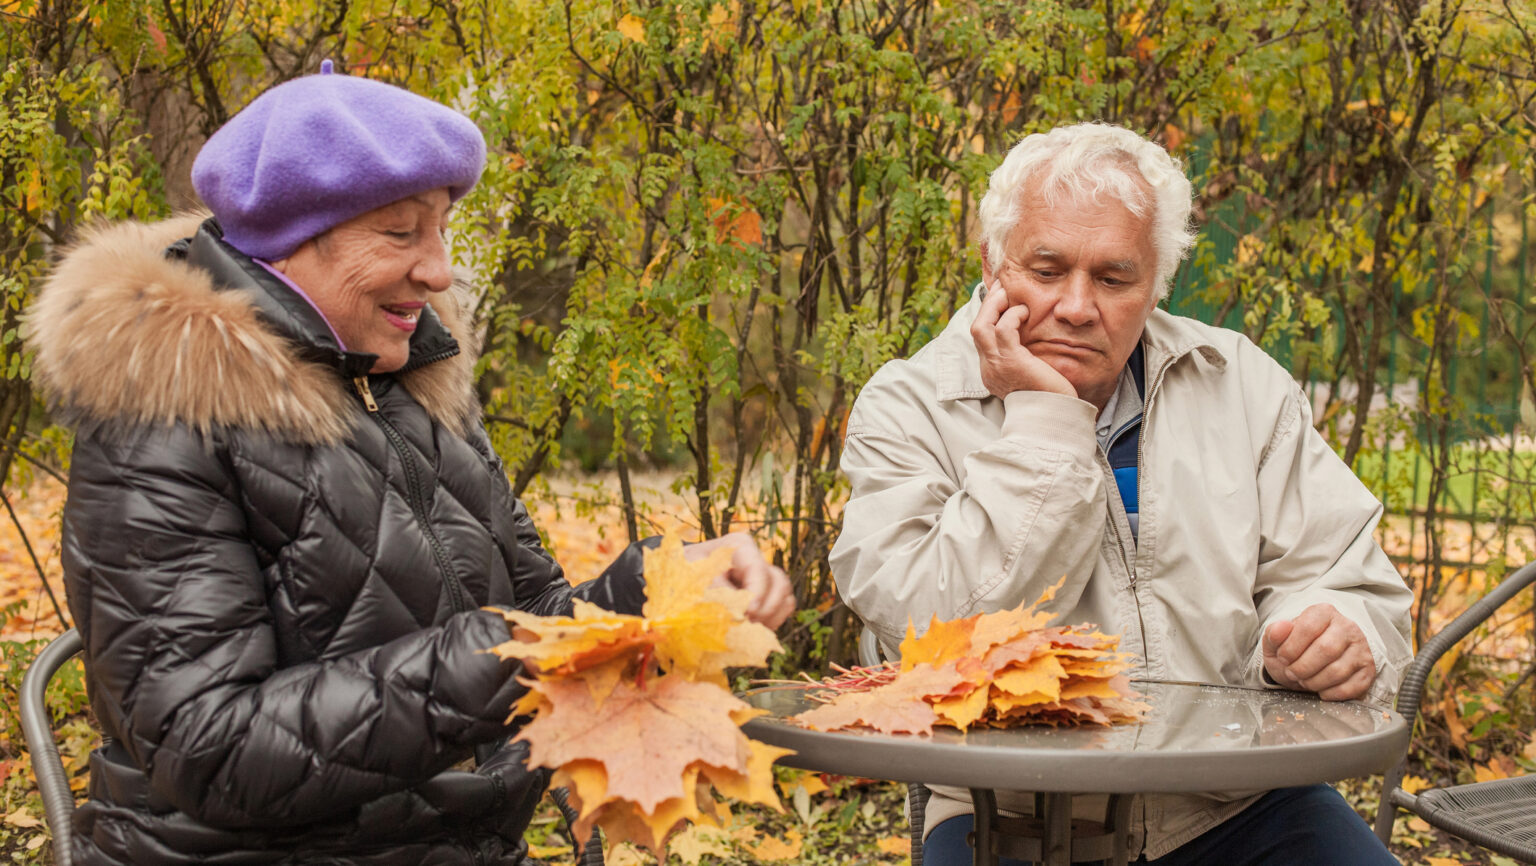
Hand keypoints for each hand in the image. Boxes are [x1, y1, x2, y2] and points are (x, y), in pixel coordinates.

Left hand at [684, 532, 795, 628]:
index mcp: (738, 546)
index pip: (757, 567)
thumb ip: (713, 589)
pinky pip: (785, 607)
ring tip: (749, 630)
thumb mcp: (690, 575)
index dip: (757, 591)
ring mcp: (764, 578)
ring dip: (771, 616)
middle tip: (746, 625)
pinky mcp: (767, 596)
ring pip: (785, 595)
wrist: (678, 580)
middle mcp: (756, 559)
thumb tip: (735, 611)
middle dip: (765, 608)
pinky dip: (774, 621)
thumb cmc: (683, 572)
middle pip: (778, 582)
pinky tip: (754, 630)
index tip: (748, 612)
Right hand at [970, 282, 1075, 399]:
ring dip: (995, 306)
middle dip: (988, 305)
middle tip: (1001, 288)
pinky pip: (1003, 330)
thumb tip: (1032, 334)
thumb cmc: (1050, 396)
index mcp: (992, 372)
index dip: (989, 316)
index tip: (1001, 300)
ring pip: (982, 326)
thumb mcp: (1032, 372)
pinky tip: (1025, 312)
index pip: (982, 338)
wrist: (1055, 416)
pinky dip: (1012, 316)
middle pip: (976, 328)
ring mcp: (997, 365)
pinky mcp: (1011, 361)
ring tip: (1008, 294)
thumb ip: (1025, 355)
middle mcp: (989, 369)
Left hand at [1262, 604, 1376, 700]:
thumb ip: (1274, 634)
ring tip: (1304, 680)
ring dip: (1314, 682)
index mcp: (1324, 613)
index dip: (1291, 648)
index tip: (1282, 658)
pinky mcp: (1368, 671)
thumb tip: (1280, 627)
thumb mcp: (1276, 642)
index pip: (1308, 628)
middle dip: (1302, 668)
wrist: (1313, 665)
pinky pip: (1350, 688)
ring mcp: (1361, 649)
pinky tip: (1320, 689)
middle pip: (1325, 650)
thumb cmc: (1294, 651)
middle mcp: (1347, 627)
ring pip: (1337, 671)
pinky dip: (1329, 694)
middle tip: (1292, 673)